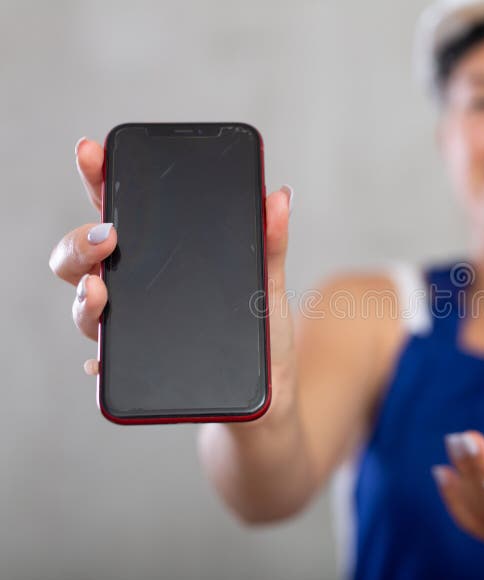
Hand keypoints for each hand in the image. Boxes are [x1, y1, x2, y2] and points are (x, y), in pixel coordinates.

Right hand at [49, 138, 295, 422]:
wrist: (267, 401)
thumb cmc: (263, 336)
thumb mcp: (269, 287)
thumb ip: (270, 243)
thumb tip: (278, 196)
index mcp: (163, 259)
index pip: (122, 210)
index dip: (102, 179)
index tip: (93, 152)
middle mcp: (138, 292)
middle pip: (83, 259)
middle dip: (80, 242)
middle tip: (108, 236)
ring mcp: (134, 333)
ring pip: (85, 311)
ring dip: (83, 299)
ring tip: (101, 292)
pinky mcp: (141, 374)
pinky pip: (109, 370)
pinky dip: (103, 363)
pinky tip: (103, 362)